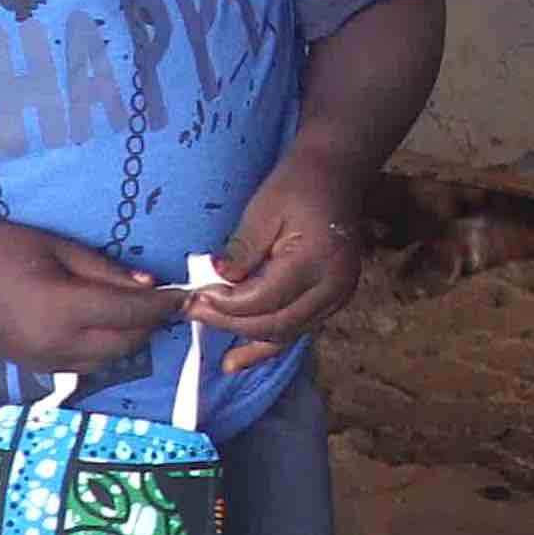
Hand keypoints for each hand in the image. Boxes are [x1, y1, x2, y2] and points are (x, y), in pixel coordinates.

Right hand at [0, 221, 183, 377]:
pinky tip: (105, 326)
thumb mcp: (61, 248)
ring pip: (107, 361)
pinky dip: (103, 350)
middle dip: (150, 324)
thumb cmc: (2, 247)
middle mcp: (56, 347)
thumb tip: (150, 284)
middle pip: (125, 344)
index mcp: (64, 311)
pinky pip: (83, 366)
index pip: (131, 314)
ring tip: (138, 311)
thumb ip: (107, 271)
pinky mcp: (32, 368)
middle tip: (166, 300)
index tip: (188, 294)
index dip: (164, 305)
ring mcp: (42, 363)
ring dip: (128, 339)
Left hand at [186, 160, 366, 351]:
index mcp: (318, 260)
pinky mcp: (333, 301)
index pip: (264, 298)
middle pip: (274, 323)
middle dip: (231, 323)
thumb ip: (242, 250)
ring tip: (215, 351)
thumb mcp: (264, 210)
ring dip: (247, 339)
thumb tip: (214, 281)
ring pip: (286, 333)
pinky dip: (268, 345)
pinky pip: (297, 329)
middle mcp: (333, 287)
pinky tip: (240, 359)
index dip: (226, 303)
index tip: (194, 296)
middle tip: (194, 313)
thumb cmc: (298, 185)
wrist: (337, 175)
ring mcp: (338, 297)